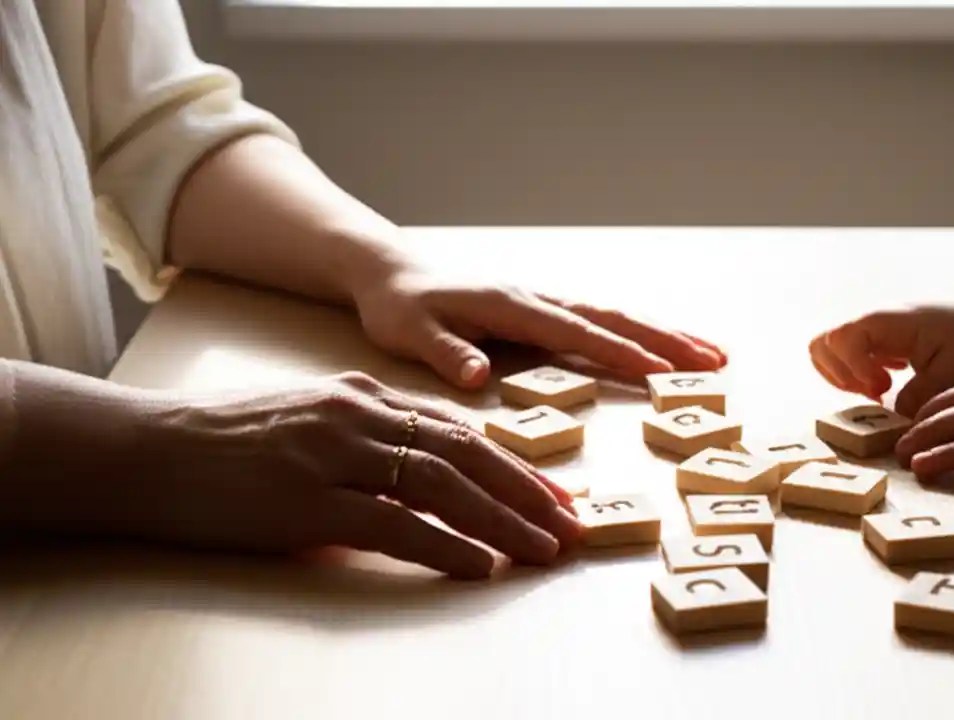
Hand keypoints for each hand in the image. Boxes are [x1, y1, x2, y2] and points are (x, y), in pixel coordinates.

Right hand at [68, 373, 581, 578]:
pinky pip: (398, 525)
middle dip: (527, 490)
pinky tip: (481, 566)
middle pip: (465, 453)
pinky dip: (447, 546)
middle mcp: (358, 416)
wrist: (147, 450)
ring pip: (444, 486)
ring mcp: (335, 455)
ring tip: (543, 549)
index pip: (456, 429)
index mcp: (360, 395)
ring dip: (503, 520)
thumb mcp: (305, 419)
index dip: (511, 464)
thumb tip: (416, 476)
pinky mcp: (309, 502)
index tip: (552, 493)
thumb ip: (362, 436)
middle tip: (570, 523)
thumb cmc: (222, 441)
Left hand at [353, 261, 726, 388]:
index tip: (659, 373)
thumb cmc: (398, 305)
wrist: (391, 272)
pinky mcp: (543, 310)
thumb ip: (445, 353)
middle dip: (666, 341)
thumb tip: (480, 377)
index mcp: (511, 305)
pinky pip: (601, 321)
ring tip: (712, 356)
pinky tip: (663, 348)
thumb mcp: (407, 332)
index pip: (576, 333)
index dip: (619, 353)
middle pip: (613, 318)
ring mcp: (544, 302)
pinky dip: (639, 333)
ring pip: (615, 317)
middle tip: (715, 362)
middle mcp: (537, 299)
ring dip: (664, 335)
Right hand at [809, 297, 953, 417]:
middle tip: (878, 393)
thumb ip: (921, 395)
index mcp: (885, 319)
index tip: (884, 389)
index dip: (853, 370)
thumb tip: (894, 416)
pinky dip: (854, 376)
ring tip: (879, 391)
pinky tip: (888, 382)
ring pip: (825, 352)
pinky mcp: (872, 341)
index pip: (841, 339)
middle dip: (841, 377)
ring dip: (843, 379)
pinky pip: (842, 358)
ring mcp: (867, 331)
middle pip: (821, 345)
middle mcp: (869, 321)